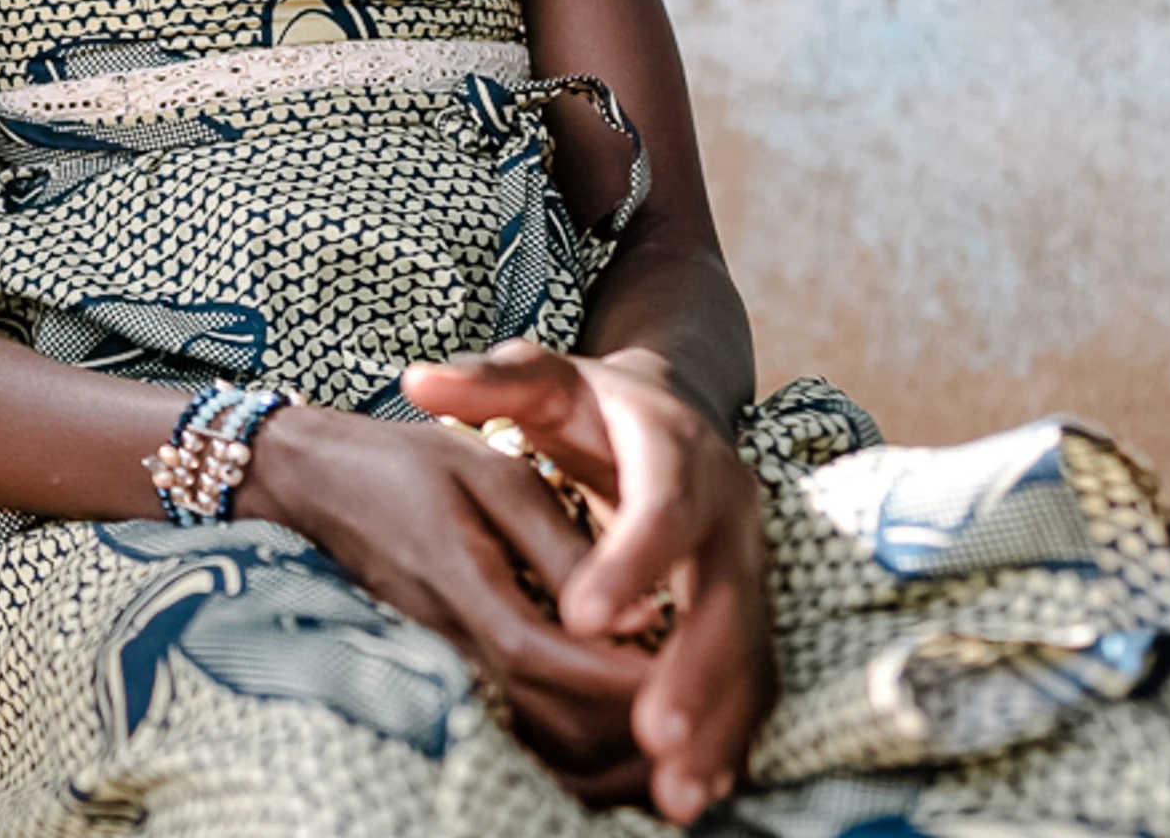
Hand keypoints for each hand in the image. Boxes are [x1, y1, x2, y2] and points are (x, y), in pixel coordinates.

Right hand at [236, 403, 656, 800]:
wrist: (321, 482)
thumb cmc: (409, 465)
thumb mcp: (492, 477)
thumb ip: (563, 547)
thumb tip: (643, 612)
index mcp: (462, 581)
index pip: (543, 655)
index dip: (613, 676)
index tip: (679, 676)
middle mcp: (455, 637)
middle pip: (549, 722)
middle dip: (628, 731)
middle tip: (698, 715)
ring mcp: (452, 661)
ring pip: (540, 740)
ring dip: (610, 748)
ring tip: (675, 727)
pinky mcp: (457, 670)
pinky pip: (526, 728)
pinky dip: (581, 739)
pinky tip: (622, 725)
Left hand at [407, 340, 772, 823]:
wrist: (668, 415)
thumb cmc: (589, 405)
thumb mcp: (542, 379)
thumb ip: (489, 381)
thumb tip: (421, 381)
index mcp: (679, 451)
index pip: (663, 507)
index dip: (629, 561)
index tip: (581, 616)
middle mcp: (730, 514)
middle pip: (722, 598)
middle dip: (692, 670)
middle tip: (652, 732)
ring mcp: (747, 568)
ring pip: (746, 653)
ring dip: (718, 724)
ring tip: (678, 789)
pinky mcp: (746, 613)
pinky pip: (749, 681)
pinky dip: (728, 737)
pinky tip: (695, 789)